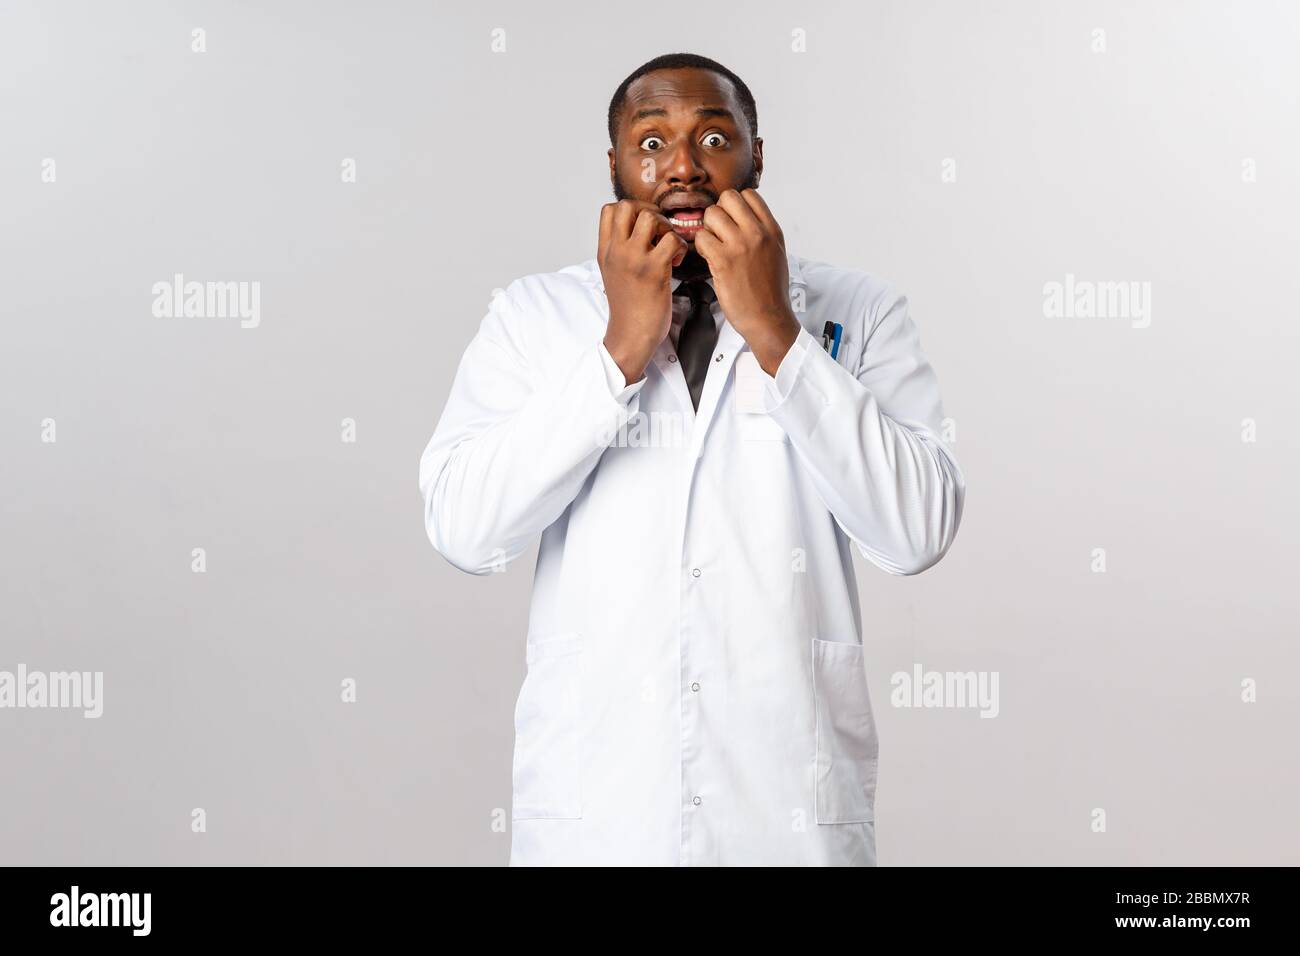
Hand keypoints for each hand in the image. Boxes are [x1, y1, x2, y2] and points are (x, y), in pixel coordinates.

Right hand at [597, 200, 687, 385]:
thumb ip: (619, 251)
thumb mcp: (612, 273)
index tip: (644, 226)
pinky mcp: (654, 271)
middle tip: (659, 232)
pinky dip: (680, 247)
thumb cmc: (628, 307)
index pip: (610, 210)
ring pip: (651, 217)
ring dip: (666, 227)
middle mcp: (617, 252)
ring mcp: (634, 260)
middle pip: (629, 206)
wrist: (630, 336)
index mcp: (605, 251)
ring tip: (668, 246)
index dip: (632, 210)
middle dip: (650, 212)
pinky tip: (676, 261)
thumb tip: (634, 231)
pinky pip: (672, 240)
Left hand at [693, 189, 800, 375]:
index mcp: (772, 230)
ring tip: (712, 246)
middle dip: (718, 212)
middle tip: (718, 232)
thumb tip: (745, 219)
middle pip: (728, 198)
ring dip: (707, 228)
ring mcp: (740, 245)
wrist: (768, 318)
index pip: (749, 195)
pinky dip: (700, 247)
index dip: (735, 205)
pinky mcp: (723, 260)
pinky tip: (708, 258)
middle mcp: (757, 233)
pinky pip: (701, 237)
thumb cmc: (770, 292)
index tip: (731, 221)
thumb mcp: (776, 254)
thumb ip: (762, 234)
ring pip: (711, 214)